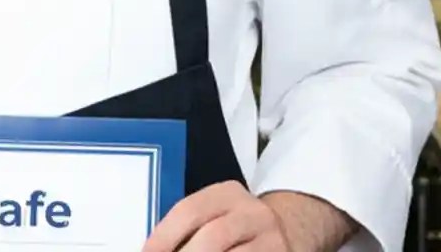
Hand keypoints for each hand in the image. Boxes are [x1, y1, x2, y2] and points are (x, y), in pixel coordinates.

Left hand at [142, 181, 288, 251]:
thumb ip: (187, 228)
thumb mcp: (215, 213)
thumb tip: (153, 250)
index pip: (190, 211)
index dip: (164, 236)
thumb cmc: (235, 226)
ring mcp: (273, 240)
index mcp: (228, 194)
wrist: (287, 231)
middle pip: (213, 237)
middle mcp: (254, 214)